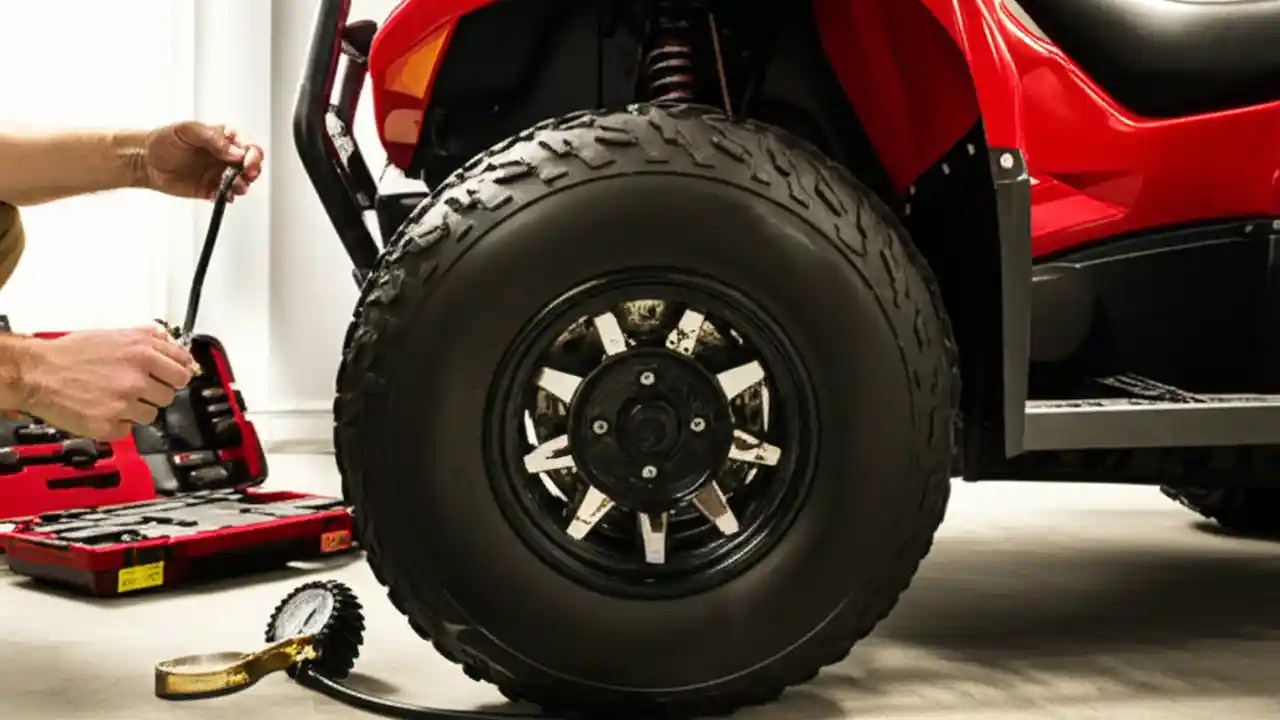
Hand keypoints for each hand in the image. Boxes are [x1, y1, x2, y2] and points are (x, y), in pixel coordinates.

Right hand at [19, 325, 194, 439]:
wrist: (36, 372)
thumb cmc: (69, 353)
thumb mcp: (113, 335)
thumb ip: (145, 338)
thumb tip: (168, 342)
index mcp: (142, 352)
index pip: (182, 370)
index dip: (175, 375)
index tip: (170, 378)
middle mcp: (137, 378)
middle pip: (170, 394)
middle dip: (155, 393)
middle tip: (135, 389)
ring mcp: (124, 403)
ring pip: (151, 414)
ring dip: (136, 410)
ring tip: (114, 399)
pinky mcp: (109, 425)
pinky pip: (128, 430)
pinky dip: (117, 424)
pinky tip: (103, 410)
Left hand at [140, 122, 263, 201]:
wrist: (145, 161)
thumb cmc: (163, 141)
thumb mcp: (188, 130)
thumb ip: (213, 138)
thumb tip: (235, 150)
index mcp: (222, 140)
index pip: (247, 146)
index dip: (252, 154)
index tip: (245, 159)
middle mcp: (223, 157)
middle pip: (251, 165)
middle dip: (253, 170)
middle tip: (247, 173)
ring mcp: (218, 174)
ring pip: (242, 181)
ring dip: (243, 185)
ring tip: (235, 186)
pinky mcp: (210, 190)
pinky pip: (226, 195)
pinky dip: (229, 196)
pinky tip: (224, 194)